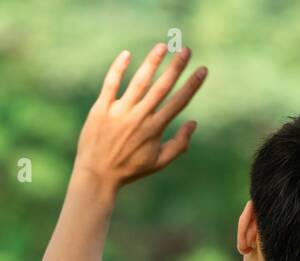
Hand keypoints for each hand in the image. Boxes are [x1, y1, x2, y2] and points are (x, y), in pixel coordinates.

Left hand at [73, 44, 206, 194]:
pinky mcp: (101, 109)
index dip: (192, 85)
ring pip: (139, 82)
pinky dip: (118, 68)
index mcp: (154, 129)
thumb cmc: (129, 170)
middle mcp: (139, 118)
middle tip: (186, 50)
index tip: (202, 70)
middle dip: (176, 67)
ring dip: (152, 62)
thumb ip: (179, 144)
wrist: (96, 176)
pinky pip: (111, 84)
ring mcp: (119, 112)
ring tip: (162, 46)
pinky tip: (127, 54)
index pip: (178, 102)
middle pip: (161, 87)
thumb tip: (193, 123)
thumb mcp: (158, 162)